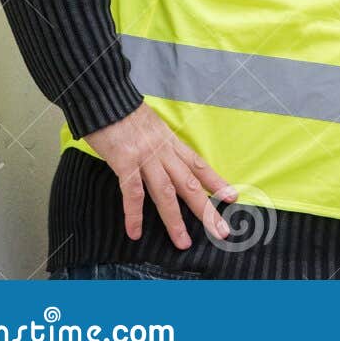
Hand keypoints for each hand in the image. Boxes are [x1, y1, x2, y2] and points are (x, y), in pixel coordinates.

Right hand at [83, 102, 234, 248]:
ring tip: (183, 242)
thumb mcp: (152, 127)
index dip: (217, 181)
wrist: (106, 98)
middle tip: (221, 230)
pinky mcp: (125, 162)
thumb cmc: (125, 114)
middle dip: (206, 210)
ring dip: (175, 220)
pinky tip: (135, 232)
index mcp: (171, 143)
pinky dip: (134, 214)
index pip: (199, 166)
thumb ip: (160, 146)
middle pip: (190, 184)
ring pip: (166, 193)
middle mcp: (164, 152)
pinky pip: (132, 192)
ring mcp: (146, 157)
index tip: (233, 196)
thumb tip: (165, 160)